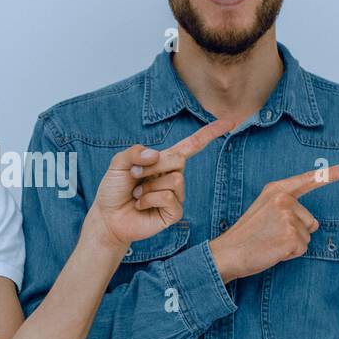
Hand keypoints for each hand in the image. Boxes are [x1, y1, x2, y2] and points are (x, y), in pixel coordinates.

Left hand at [86, 118, 236, 249]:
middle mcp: (174, 176)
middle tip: (134, 176)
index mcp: (164, 161)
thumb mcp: (118, 163)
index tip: (231, 122)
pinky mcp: (174, 213)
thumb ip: (134, 152)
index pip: (192, 145)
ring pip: (175, 180)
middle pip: (178, 160)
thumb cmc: (113, 190)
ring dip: (149, 186)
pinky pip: (169, 198)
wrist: (108, 217)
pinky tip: (141, 205)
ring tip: (137, 194)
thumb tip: (157, 155)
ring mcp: (176, 195)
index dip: (210, 133)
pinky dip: (150, 199)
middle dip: (152, 166)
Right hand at [208, 163, 338, 281]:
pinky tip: (273, 250)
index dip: (330, 174)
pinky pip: (302, 249)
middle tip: (269, 235)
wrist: (228, 253)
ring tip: (269, 242)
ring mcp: (288, 217)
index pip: (308, 180)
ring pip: (307, 236)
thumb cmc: (246, 235)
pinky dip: (290, 255)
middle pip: (310, 220)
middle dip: (295, 232)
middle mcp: (284, 199)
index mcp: (276, 190)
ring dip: (292, 244)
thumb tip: (315, 223)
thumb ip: (287, 208)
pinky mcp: (291, 236)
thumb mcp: (264, 210)